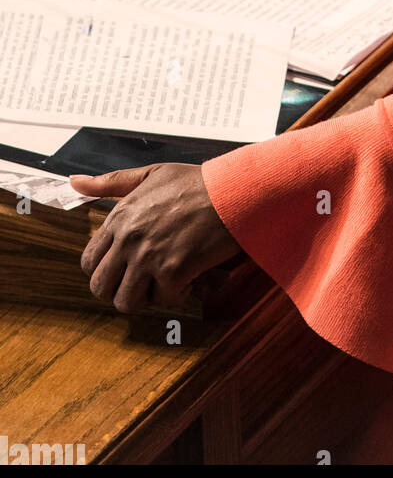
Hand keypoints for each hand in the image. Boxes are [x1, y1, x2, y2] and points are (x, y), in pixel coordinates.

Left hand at [69, 163, 239, 313]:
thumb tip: (75, 182)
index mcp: (119, 217)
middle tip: (143, 281)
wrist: (232, 191)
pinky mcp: (173, 271)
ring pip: (125, 302)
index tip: (125, 268)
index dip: (106, 270)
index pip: (89, 262)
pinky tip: (188, 278)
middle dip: (120, 289)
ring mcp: (149, 257)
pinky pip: (163, 301)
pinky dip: (177, 294)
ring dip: (146, 297)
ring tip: (164, 282)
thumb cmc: (197, 182)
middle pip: (101, 288)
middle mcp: (128, 239)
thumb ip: (110, 182)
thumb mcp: (151, 174)